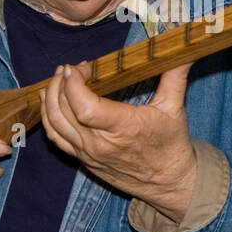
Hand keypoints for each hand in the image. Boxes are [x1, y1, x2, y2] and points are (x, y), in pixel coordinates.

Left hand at [39, 61, 196, 220]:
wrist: (168, 182)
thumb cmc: (171, 144)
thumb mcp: (175, 108)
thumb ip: (174, 75)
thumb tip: (183, 49)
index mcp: (124, 128)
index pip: (85, 107)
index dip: (74, 84)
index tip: (78, 67)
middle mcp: (101, 143)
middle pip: (64, 111)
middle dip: (60, 84)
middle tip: (69, 69)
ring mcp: (89, 153)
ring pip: (55, 124)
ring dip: (50, 98)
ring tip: (57, 79)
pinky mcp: (83, 159)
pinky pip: (56, 138)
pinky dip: (48, 118)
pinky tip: (50, 102)